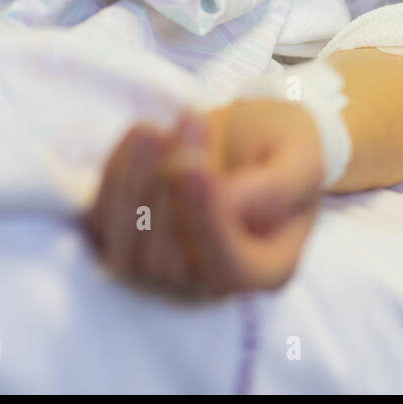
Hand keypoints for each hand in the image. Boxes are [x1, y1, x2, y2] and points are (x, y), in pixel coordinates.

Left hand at [86, 100, 325, 297]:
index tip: (194, 166)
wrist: (251, 138)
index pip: (231, 270)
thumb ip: (275, 187)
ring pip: (126, 251)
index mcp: (267, 269)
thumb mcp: (302, 158)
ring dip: (134, 184)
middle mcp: (211, 284)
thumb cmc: (284, 148)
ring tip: (157, 128)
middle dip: (169, 192)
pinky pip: (101, 223)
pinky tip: (141, 133)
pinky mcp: (124, 241)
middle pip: (170, 265)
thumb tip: (223, 202)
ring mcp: (162, 270)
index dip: (207, 224)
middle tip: (191, 119)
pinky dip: (113, 176)